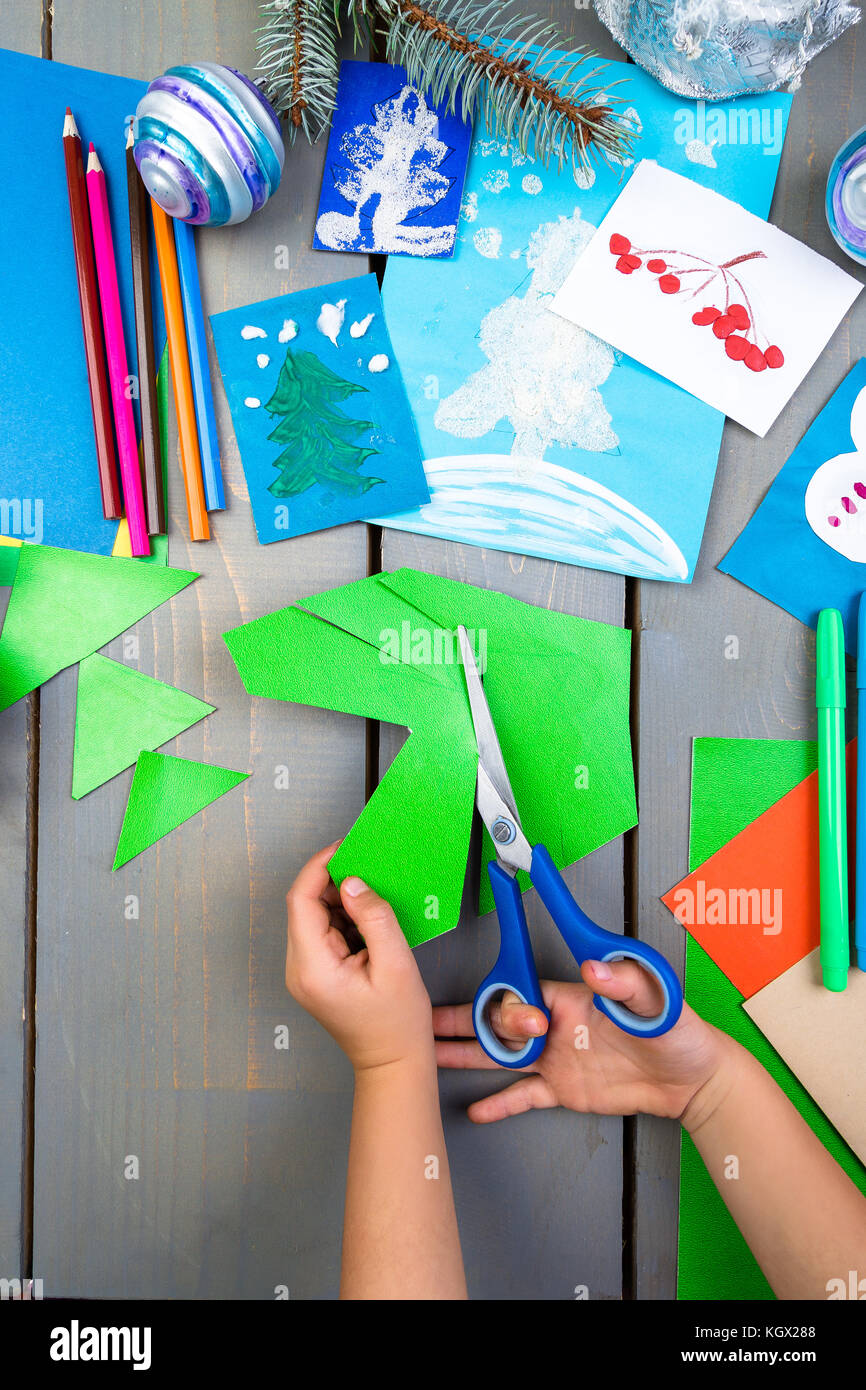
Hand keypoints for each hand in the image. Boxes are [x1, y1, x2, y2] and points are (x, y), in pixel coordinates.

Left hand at [286, 842, 433, 1073]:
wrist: (393, 1064)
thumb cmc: (397, 1024)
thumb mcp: (395, 964)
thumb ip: (374, 917)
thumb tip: (354, 882)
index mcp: (312, 968)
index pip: (301, 901)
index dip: (320, 868)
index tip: (346, 849)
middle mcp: (299, 969)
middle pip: (305, 906)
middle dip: (335, 882)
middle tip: (370, 868)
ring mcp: (304, 972)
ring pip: (315, 916)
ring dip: (343, 900)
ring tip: (378, 898)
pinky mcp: (316, 973)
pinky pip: (324, 932)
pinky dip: (346, 918)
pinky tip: (371, 920)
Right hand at [434, 958, 731, 1123]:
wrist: (694, 1081)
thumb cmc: (678, 1030)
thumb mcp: (656, 1002)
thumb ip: (623, 983)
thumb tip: (594, 969)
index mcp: (571, 998)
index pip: (525, 991)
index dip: (509, 999)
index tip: (517, 1010)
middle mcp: (556, 1025)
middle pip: (501, 1021)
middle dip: (469, 1023)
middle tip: (437, 1029)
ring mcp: (556, 1058)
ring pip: (500, 1054)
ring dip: (464, 1053)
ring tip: (429, 1054)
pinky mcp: (564, 1089)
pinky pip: (524, 1095)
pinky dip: (500, 1102)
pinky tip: (476, 1109)